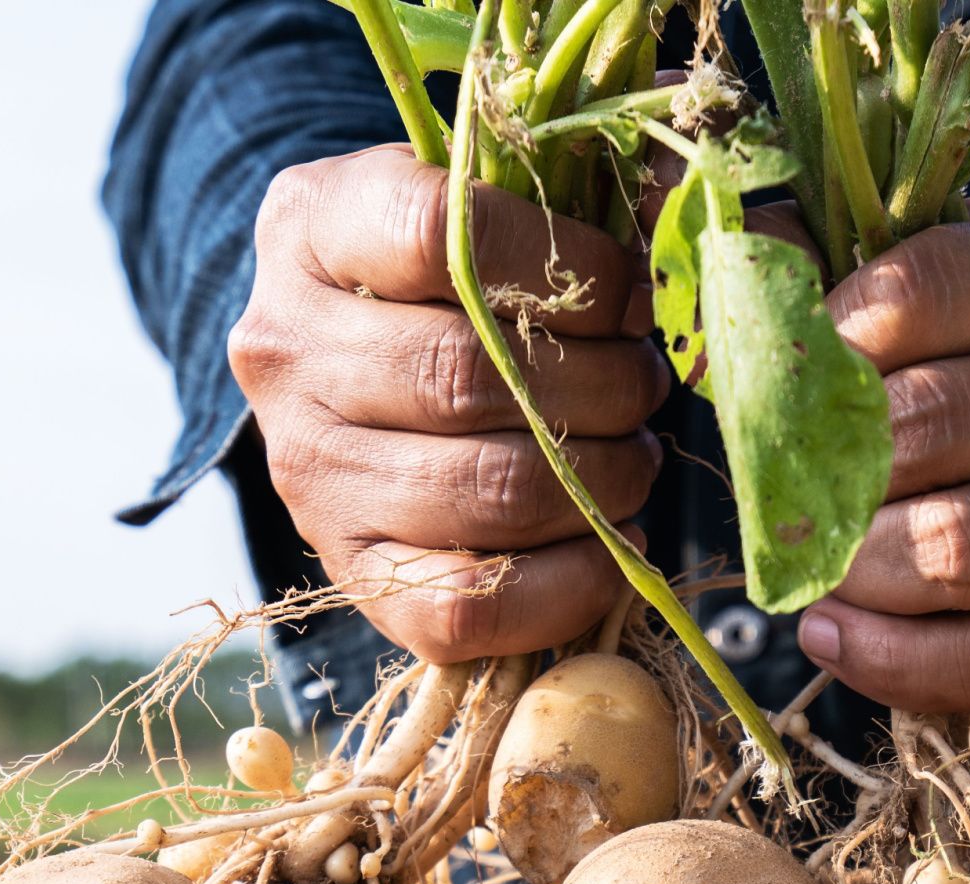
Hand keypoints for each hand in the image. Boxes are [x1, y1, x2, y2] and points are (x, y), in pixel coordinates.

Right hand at [229, 146, 668, 660]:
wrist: (349, 373)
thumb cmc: (446, 276)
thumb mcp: (479, 196)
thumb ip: (569, 191)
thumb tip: (682, 222)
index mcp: (314, 226)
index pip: (446, 235)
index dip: (570, 271)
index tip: (630, 296)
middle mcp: (287, 351)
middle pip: (472, 374)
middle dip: (603, 387)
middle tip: (645, 387)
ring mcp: (308, 472)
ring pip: (487, 492)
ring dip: (601, 482)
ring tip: (633, 460)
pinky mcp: (348, 571)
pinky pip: (465, 606)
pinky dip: (568, 586)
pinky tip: (608, 544)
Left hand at [795, 199, 969, 711]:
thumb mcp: (923, 278)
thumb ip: (824, 260)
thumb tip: (735, 276)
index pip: (917, 292)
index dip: (820, 341)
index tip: (776, 377)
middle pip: (927, 426)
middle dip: (821, 469)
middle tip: (773, 488)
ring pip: (957, 544)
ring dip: (852, 562)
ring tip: (812, 559)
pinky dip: (890, 656)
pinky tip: (830, 630)